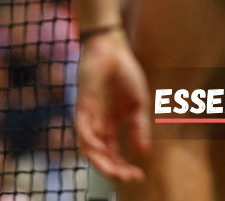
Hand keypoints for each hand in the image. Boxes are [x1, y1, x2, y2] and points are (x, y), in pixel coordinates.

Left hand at [75, 28, 149, 183]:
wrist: (112, 47)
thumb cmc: (124, 71)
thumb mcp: (138, 104)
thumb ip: (139, 128)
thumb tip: (143, 153)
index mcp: (110, 123)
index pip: (113, 153)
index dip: (124, 167)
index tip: (139, 175)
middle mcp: (97, 122)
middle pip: (100, 155)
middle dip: (113, 169)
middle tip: (128, 177)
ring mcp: (88, 114)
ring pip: (87, 147)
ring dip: (100, 161)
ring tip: (115, 170)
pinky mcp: (82, 104)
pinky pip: (81, 128)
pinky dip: (89, 141)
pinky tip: (101, 148)